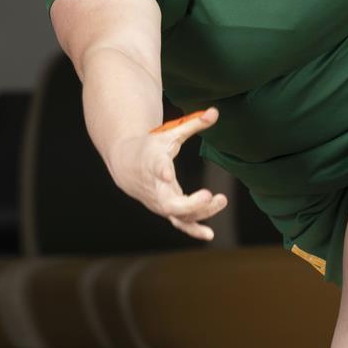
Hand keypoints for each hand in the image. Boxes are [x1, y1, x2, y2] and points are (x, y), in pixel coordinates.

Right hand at [108, 107, 228, 240]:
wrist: (126, 165)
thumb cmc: (151, 147)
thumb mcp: (169, 133)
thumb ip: (193, 124)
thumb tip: (215, 112)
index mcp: (154, 163)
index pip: (156, 168)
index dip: (161, 171)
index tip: (167, 173)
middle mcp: (156, 187)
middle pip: (170, 202)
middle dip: (190, 202)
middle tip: (208, 194)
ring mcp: (161, 202)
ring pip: (179, 214)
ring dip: (200, 212)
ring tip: (220, 200)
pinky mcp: (166, 210)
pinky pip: (180, 223)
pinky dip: (194, 230)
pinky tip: (209, 235)